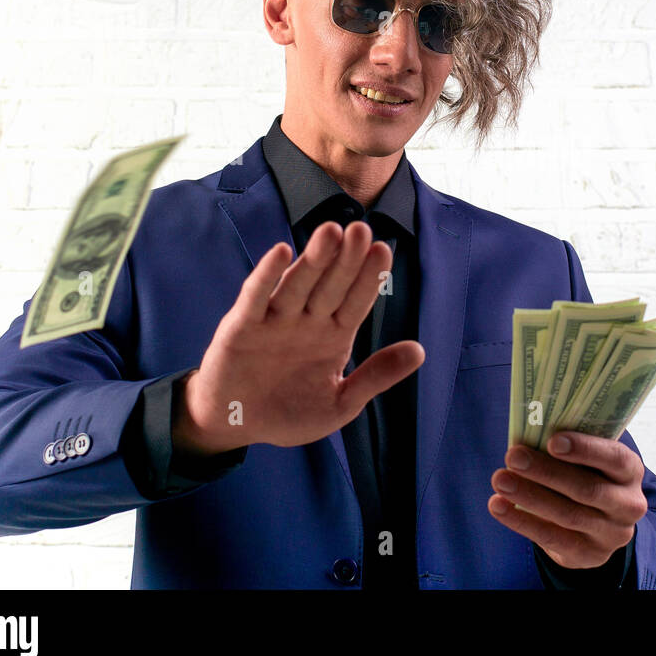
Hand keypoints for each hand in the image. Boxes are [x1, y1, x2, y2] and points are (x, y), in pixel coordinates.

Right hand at [173, 220, 423, 453]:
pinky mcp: (242, 326)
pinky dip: (267, 275)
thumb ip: (375, 376)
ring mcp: (275, 321)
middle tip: (362, 229)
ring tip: (331, 231)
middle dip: (347, 259)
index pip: (356, 301)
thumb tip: (420, 351)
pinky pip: (256, 297)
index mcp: (333, 336)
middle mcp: (307, 321)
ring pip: (298, 284)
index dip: (370, 278)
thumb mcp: (340, 403)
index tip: (385, 251)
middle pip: (331, 285)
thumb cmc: (289, 413)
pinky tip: (281, 252)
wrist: (236, 426)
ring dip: (314, 258)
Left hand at [488, 432, 647, 569]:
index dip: (585, 449)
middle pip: (586, 489)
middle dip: (546, 472)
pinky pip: (553, 539)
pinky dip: (522, 521)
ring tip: (500, 480)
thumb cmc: (586, 476)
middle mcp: (628, 504)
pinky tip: (498, 506)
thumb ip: (567, 449)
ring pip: (568, 515)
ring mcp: (611, 534)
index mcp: (630, 471)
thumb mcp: (589, 461)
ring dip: (530, 496)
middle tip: (513, 456)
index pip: (614, 458)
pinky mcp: (589, 555)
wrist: (600, 526)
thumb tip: (527, 436)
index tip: (552, 441)